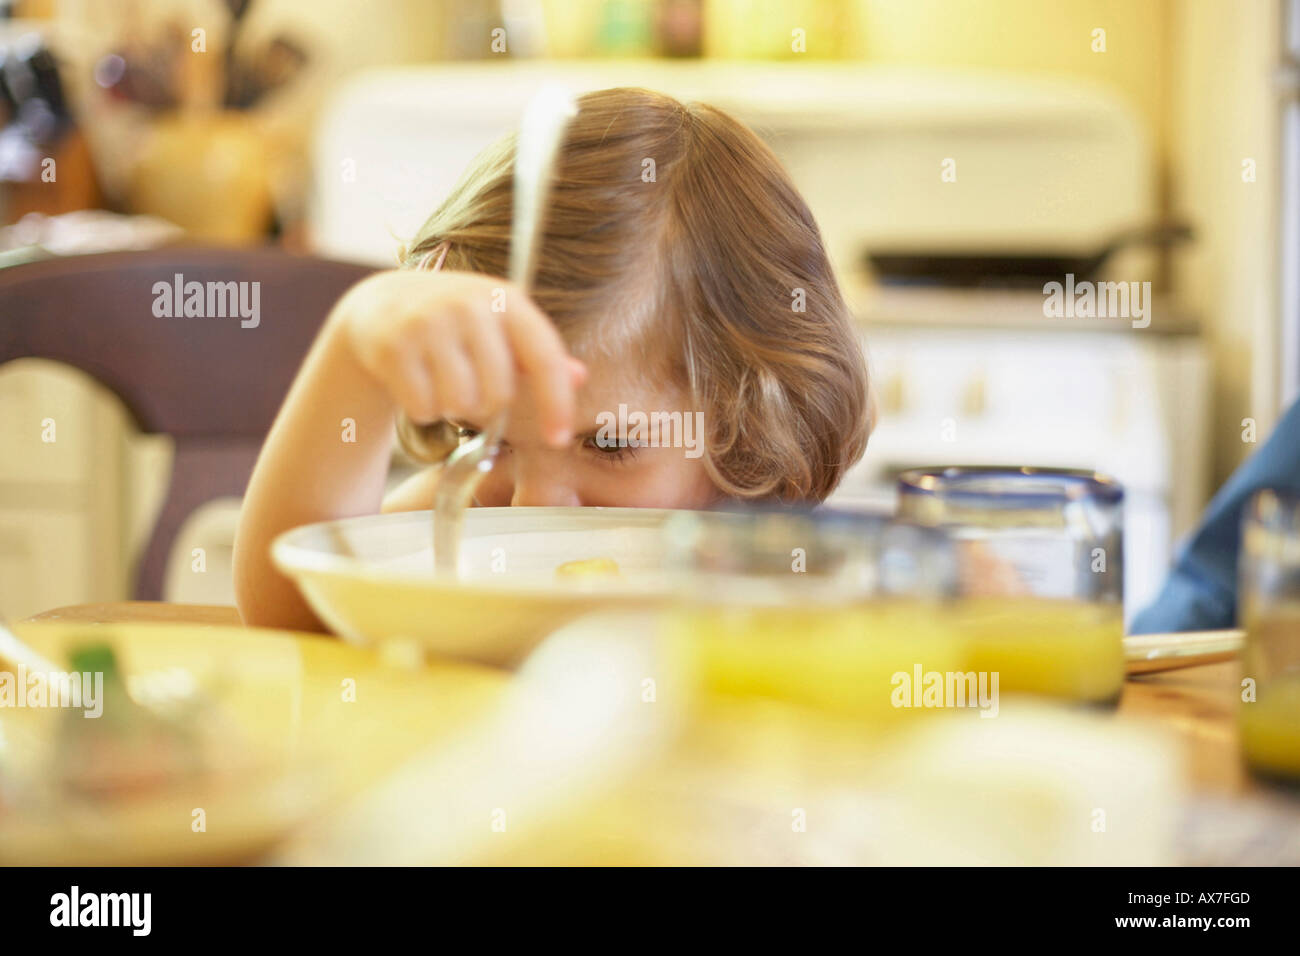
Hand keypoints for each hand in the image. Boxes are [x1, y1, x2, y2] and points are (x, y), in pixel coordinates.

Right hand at [331, 269, 584, 444]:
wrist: (382, 304)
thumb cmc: (455, 324)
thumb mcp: (500, 329)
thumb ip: (539, 356)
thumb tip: (579, 376)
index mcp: (506, 299)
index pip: (544, 357)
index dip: (556, 403)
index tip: (559, 439)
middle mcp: (469, 304)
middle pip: (499, 394)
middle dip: (486, 403)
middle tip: (467, 382)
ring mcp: (428, 322)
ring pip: (460, 404)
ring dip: (452, 407)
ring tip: (440, 379)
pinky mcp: (393, 345)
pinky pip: (423, 408)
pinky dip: (421, 409)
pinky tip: (414, 381)